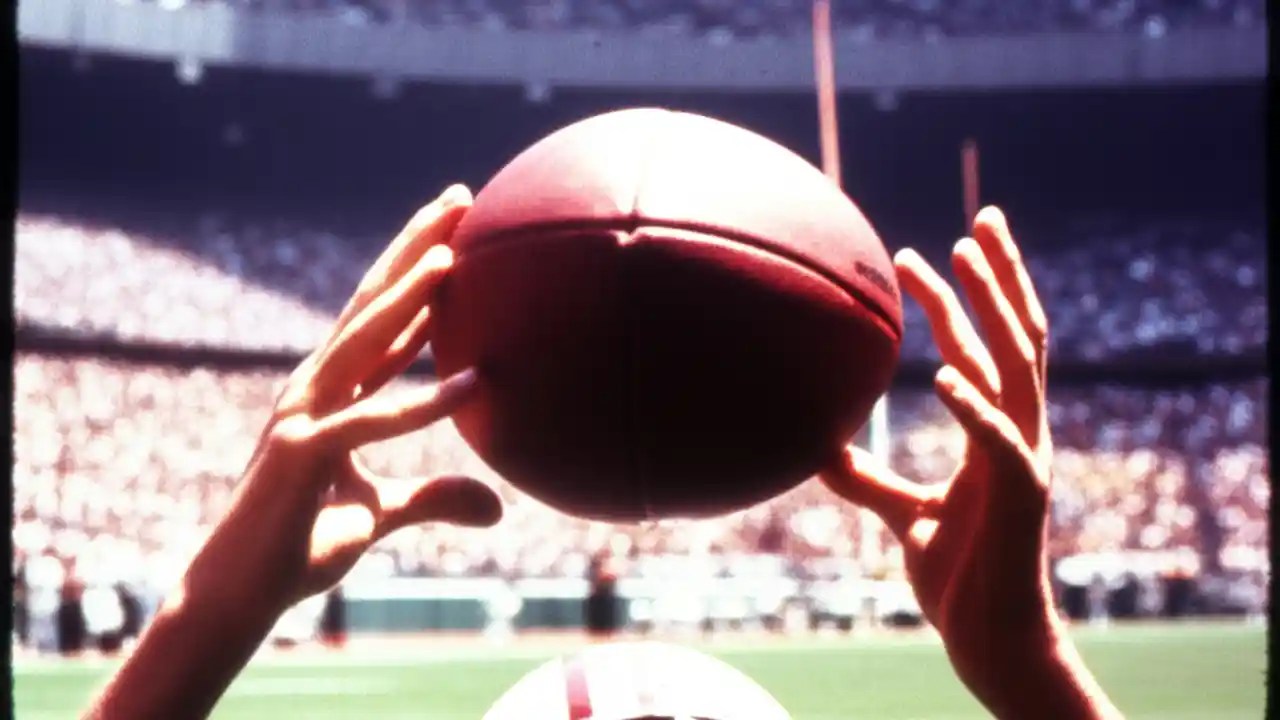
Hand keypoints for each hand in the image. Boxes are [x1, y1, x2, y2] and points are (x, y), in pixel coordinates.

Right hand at [185, 184, 501, 613]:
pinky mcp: (304, 455)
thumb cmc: (300, 548)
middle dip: (415, 247)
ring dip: (409, 299)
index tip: (456, 225)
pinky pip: (374, 422)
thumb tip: (498, 507)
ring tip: (453, 253)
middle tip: (461, 197)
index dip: (417, 269)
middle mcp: (314, 389)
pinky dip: (424, 403)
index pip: (381, 317)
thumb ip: (435, 498)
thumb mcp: (382, 515)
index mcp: (330, 391)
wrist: (237, 595)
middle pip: (371, 304)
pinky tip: (473, 382)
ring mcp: (303, 415)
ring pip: (363, 344)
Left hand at [821, 208, 1116, 717]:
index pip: (989, 349)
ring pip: (1018, 367)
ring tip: (961, 259)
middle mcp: (1020, 434)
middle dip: (1000, 277)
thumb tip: (815, 445)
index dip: (965, 300)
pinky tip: (943, 374)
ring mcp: (1025, 460)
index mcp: (998, 433)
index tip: (928, 254)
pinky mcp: (1020, 496)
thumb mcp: (900, 513)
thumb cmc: (955, 573)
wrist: (987, 637)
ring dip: (991, 310)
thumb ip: (865, 477)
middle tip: (978, 221)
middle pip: (1019, 337)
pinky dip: (974, 406)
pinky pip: (1000, 442)